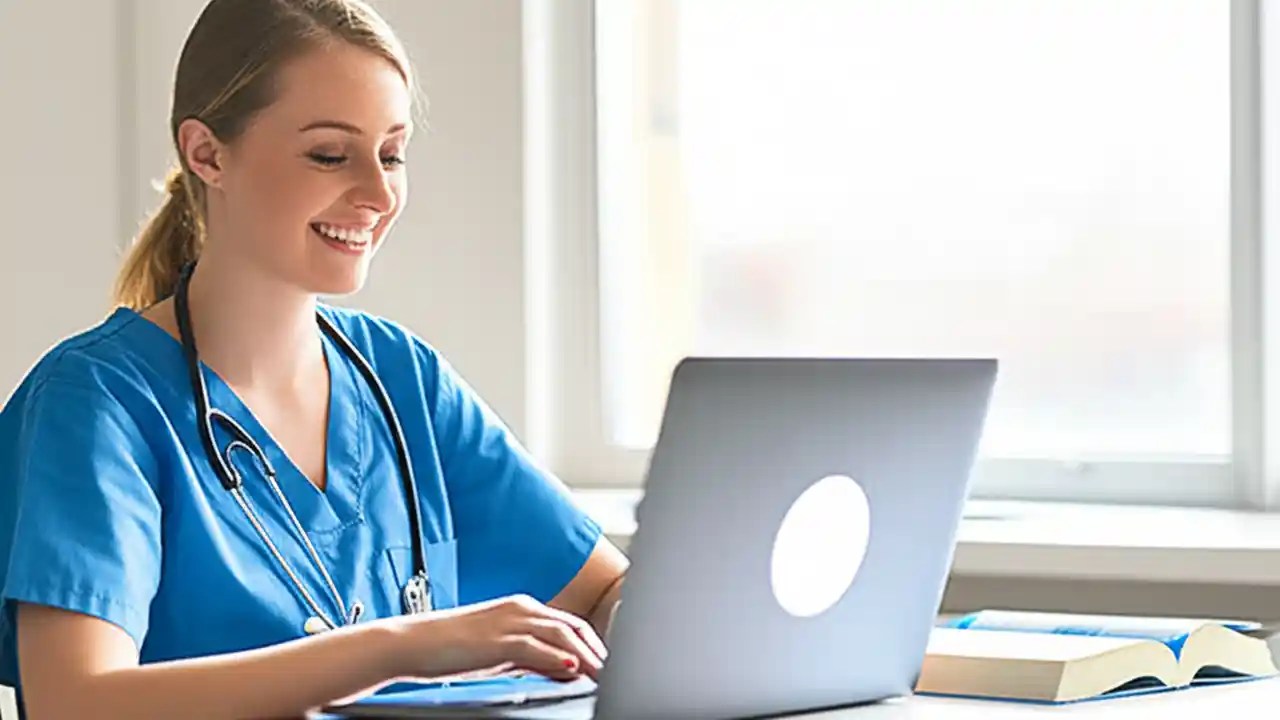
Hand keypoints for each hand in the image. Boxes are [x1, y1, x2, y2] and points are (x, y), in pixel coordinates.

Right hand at [391, 594, 607, 681]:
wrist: (412, 643)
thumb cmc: (451, 649)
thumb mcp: (500, 653)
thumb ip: (533, 657)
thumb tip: (565, 667)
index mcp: (522, 608)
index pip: (570, 624)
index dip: (594, 645)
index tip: (607, 665)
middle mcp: (521, 608)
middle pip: (574, 626)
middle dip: (598, 651)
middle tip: (613, 673)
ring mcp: (510, 621)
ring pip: (561, 634)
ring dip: (587, 656)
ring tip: (603, 675)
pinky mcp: (497, 639)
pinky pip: (535, 647)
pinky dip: (557, 657)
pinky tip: (572, 669)